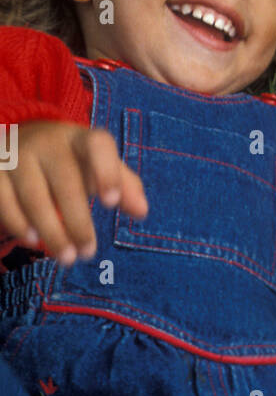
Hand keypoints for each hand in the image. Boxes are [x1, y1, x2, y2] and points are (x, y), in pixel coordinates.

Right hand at [0, 120, 147, 265]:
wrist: (18, 138)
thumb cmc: (70, 160)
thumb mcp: (98, 165)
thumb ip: (124, 185)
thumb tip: (141, 212)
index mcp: (80, 139)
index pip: (98, 145)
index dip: (107, 172)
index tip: (112, 203)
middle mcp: (48, 143)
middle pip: (66, 181)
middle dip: (78, 221)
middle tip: (89, 252)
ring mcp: (18, 156)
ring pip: (34, 196)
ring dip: (52, 231)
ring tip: (67, 257)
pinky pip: (4, 200)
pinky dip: (18, 223)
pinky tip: (33, 240)